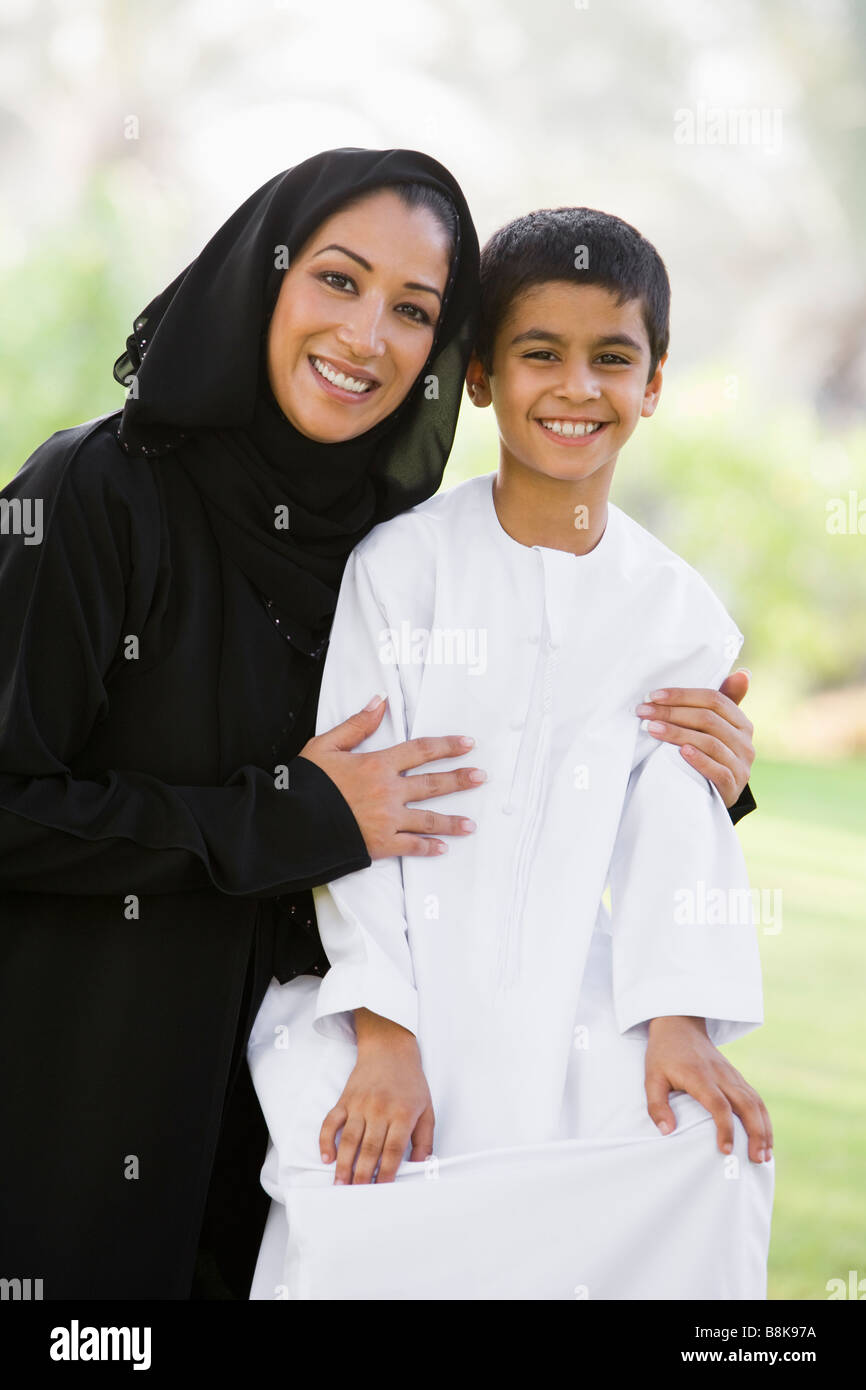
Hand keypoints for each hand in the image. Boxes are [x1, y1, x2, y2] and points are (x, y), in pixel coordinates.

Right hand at [298, 694, 485, 858]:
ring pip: (428, 819)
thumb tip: (380, 702)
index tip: (468, 743)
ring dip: (452, 821)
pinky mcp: (380, 844)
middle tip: (481, 777)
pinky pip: (410, 847)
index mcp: (377, 764)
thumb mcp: (326, 746)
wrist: (291, 822)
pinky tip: (442, 848)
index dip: (447, 745)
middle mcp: (388, 791)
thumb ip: (356, 725)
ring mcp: (387, 820)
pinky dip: (428, 848)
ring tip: (472, 824)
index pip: (420, 750)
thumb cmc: (305, 784)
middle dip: (460, 780)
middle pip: (432, 784)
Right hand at [319, 1009, 434, 1183]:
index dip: (388, 1171)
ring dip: (343, 1164)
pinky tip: (326, 1157)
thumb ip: (424, 1139)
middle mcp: (380, 1110)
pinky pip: (331, 1122)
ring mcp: (360, 1105)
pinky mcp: (345, 1100)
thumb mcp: (427, 1109)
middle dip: (363, 1175)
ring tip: (340, 1184)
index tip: (383, 1189)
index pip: (393, 1149)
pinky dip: (326, 1140)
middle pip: (370, 1148)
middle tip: (358, 1194)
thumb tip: (420, 1165)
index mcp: (403, 1113)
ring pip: (349, 1140)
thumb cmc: (410, 1081)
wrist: (390, 1049)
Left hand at [635, 668, 754, 807]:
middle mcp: (745, 742)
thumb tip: (743, 673)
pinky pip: (718, 770)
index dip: (682, 695)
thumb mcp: (714, 729)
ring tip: (651, 728)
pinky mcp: (733, 786)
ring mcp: (741, 765)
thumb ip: (722, 702)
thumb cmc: (709, 755)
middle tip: (643, 712)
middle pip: (708, 719)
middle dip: (672, 713)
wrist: (713, 796)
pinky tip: (681, 752)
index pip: (714, 700)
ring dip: (677, 733)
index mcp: (741, 723)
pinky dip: (699, 759)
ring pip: (710, 742)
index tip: (653, 696)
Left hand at [645, 1015, 772, 1163]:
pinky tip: (765, 1138)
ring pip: (756, 1102)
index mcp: (699, 1076)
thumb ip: (657, 1105)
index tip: (726, 1150)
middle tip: (757, 1159)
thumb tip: (667, 1131)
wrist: (680, 1024)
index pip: (719, 1105)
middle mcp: (721, 1075)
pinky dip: (763, 1119)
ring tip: (765, 1155)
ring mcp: (732, 1075)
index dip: (725, 1128)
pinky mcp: (737, 1077)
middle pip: (747, 1104)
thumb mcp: (651, 1077)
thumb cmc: (664, 1054)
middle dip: (756, 1133)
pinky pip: (756, 1098)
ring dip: (764, 1129)